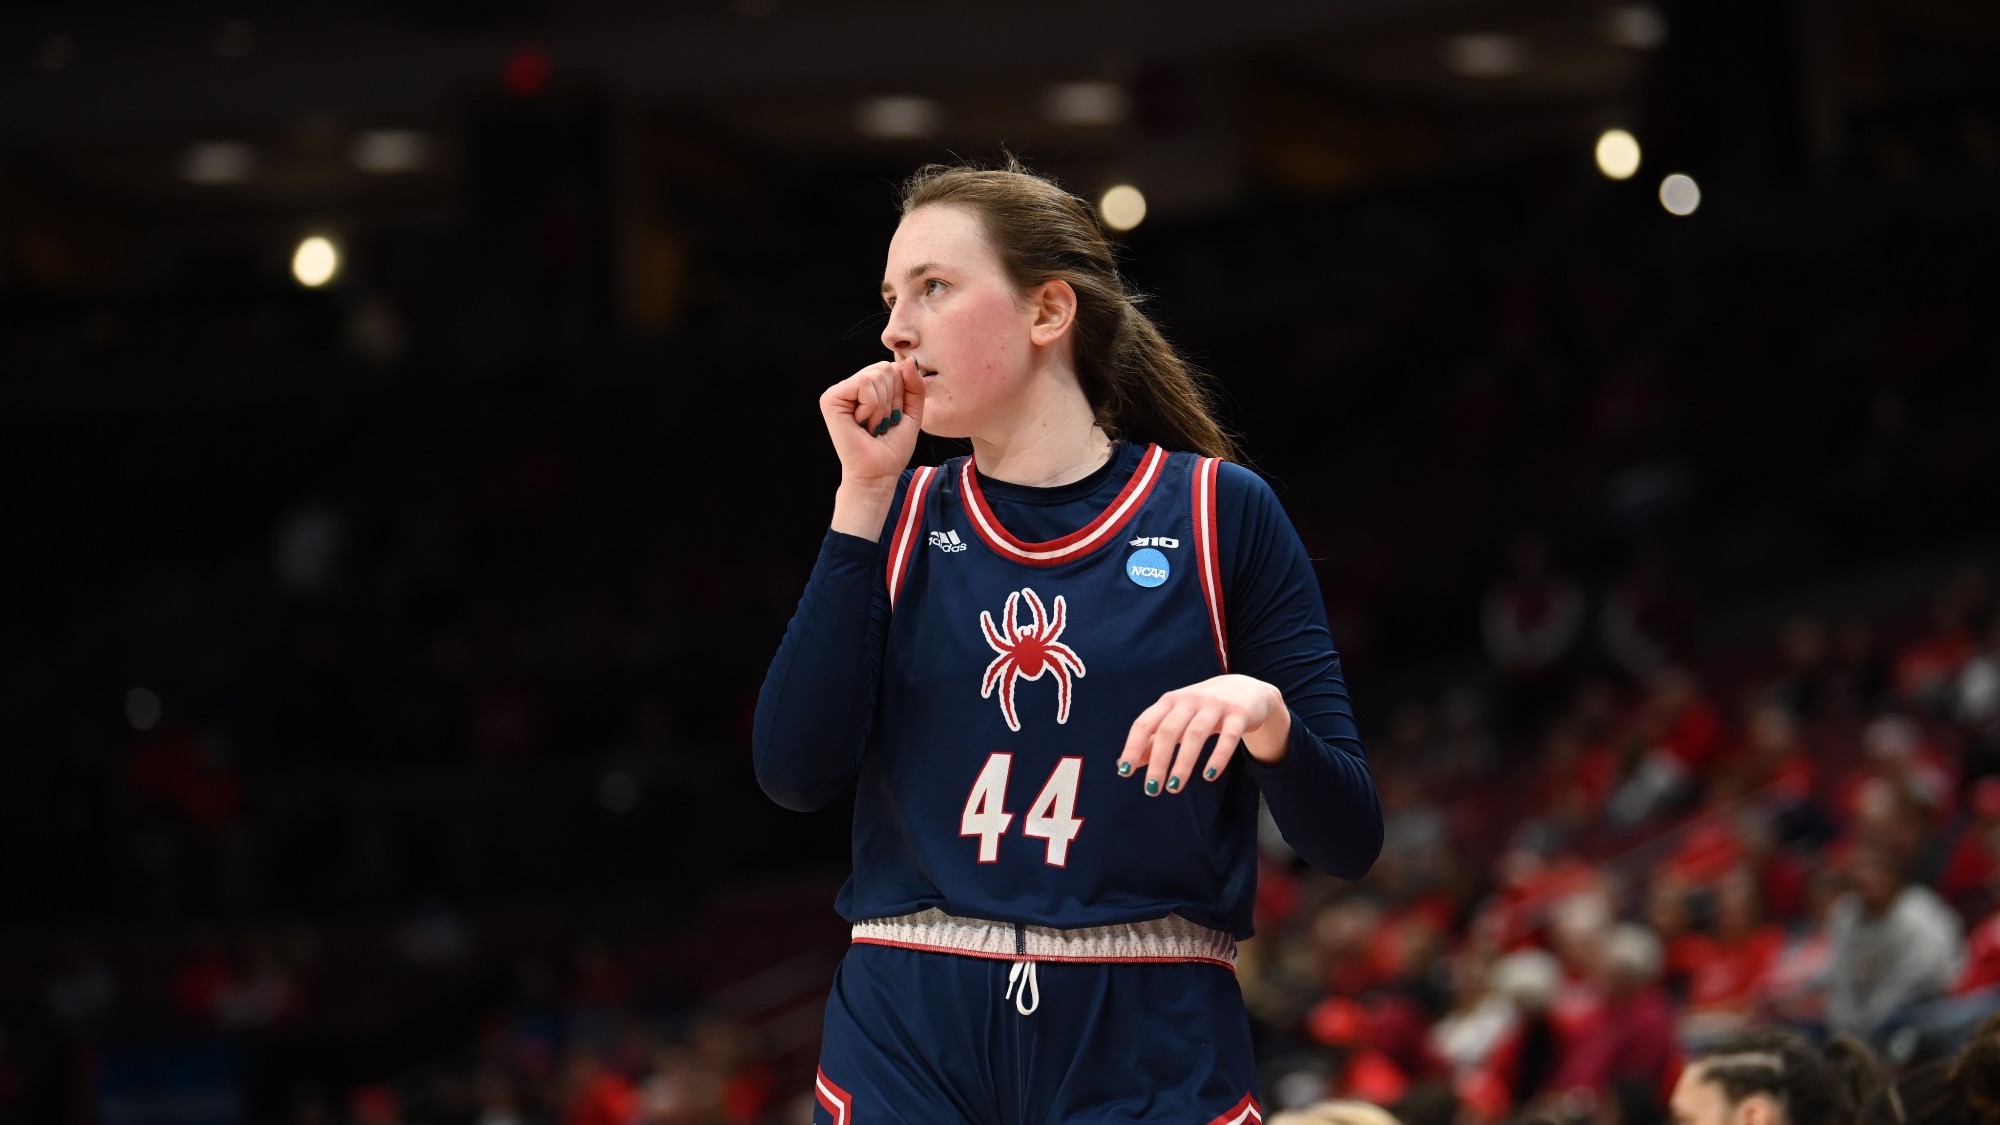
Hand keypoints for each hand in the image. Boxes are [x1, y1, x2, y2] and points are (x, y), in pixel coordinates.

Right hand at [819, 357, 926, 489]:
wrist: (878, 472)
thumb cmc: (892, 447)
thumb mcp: (912, 412)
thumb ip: (914, 385)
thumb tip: (909, 360)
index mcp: (868, 388)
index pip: (893, 369)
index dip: (900, 395)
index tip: (891, 419)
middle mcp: (852, 386)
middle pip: (884, 369)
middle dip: (891, 400)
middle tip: (880, 424)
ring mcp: (839, 391)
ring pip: (875, 375)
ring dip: (881, 407)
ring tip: (871, 426)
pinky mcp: (830, 398)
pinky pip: (864, 384)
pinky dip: (872, 406)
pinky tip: (862, 423)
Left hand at [1117, 674, 1291, 795]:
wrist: (1249, 690)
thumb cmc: (1204, 708)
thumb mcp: (1177, 719)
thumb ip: (1152, 740)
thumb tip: (1123, 765)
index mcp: (1170, 701)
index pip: (1145, 723)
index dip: (1133, 746)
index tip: (1125, 772)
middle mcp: (1190, 700)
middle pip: (1168, 731)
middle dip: (1158, 761)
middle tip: (1152, 789)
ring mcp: (1216, 705)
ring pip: (1196, 734)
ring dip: (1183, 763)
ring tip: (1174, 787)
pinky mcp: (1239, 714)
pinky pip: (1228, 737)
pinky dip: (1218, 757)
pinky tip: (1208, 775)